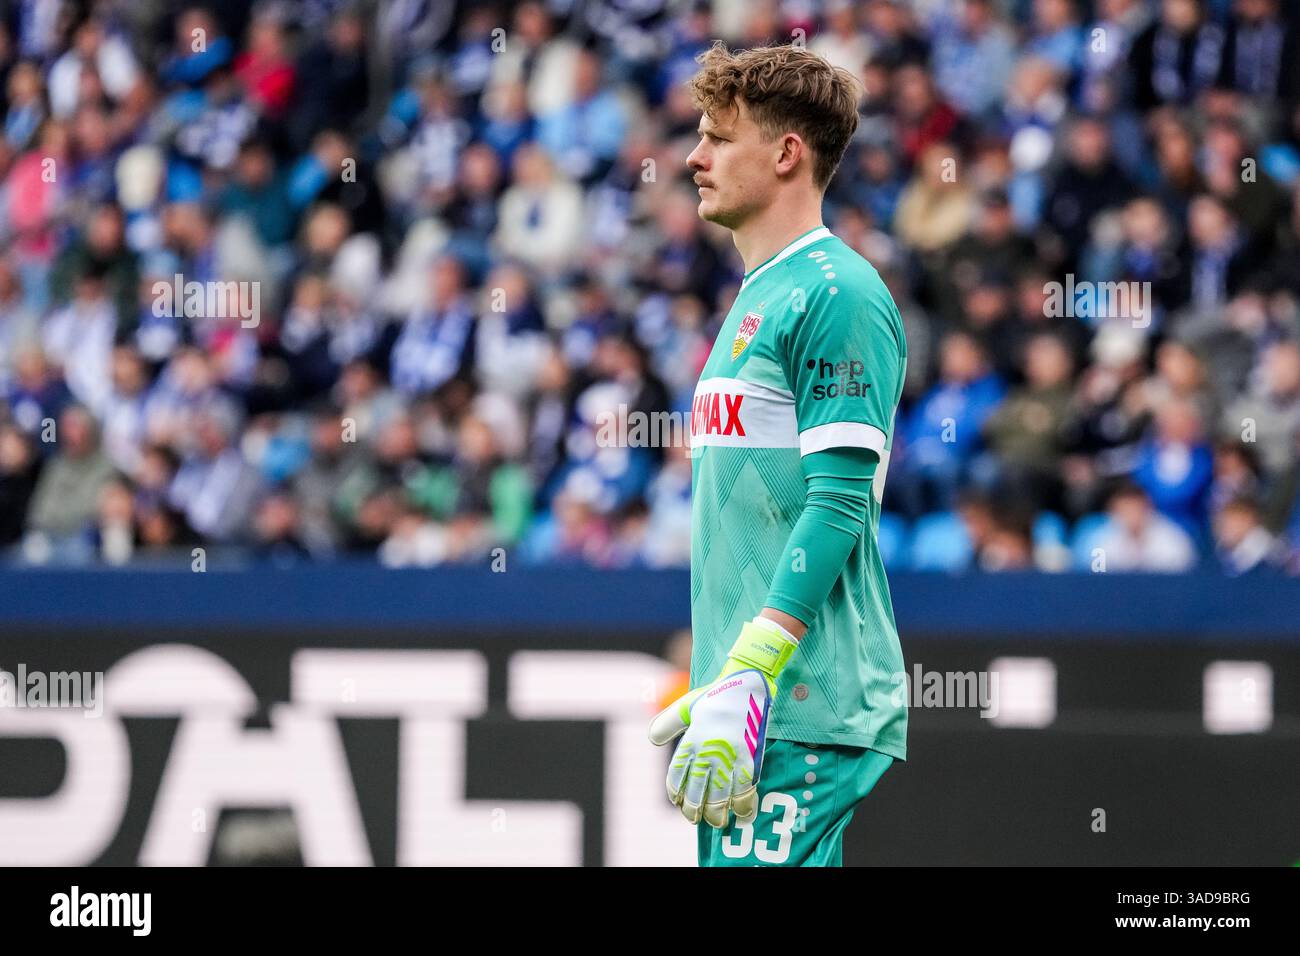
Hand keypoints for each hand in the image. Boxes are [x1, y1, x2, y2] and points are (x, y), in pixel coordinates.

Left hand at [648, 618, 796, 827]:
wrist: (748, 685)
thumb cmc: (716, 695)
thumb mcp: (686, 705)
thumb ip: (667, 722)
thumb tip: (653, 739)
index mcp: (691, 741)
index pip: (676, 775)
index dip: (675, 791)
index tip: (677, 800)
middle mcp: (707, 753)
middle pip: (696, 792)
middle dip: (694, 810)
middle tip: (695, 818)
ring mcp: (729, 758)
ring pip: (720, 796)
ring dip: (717, 813)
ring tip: (717, 822)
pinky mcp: (750, 759)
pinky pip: (746, 790)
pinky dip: (743, 805)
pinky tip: (743, 814)